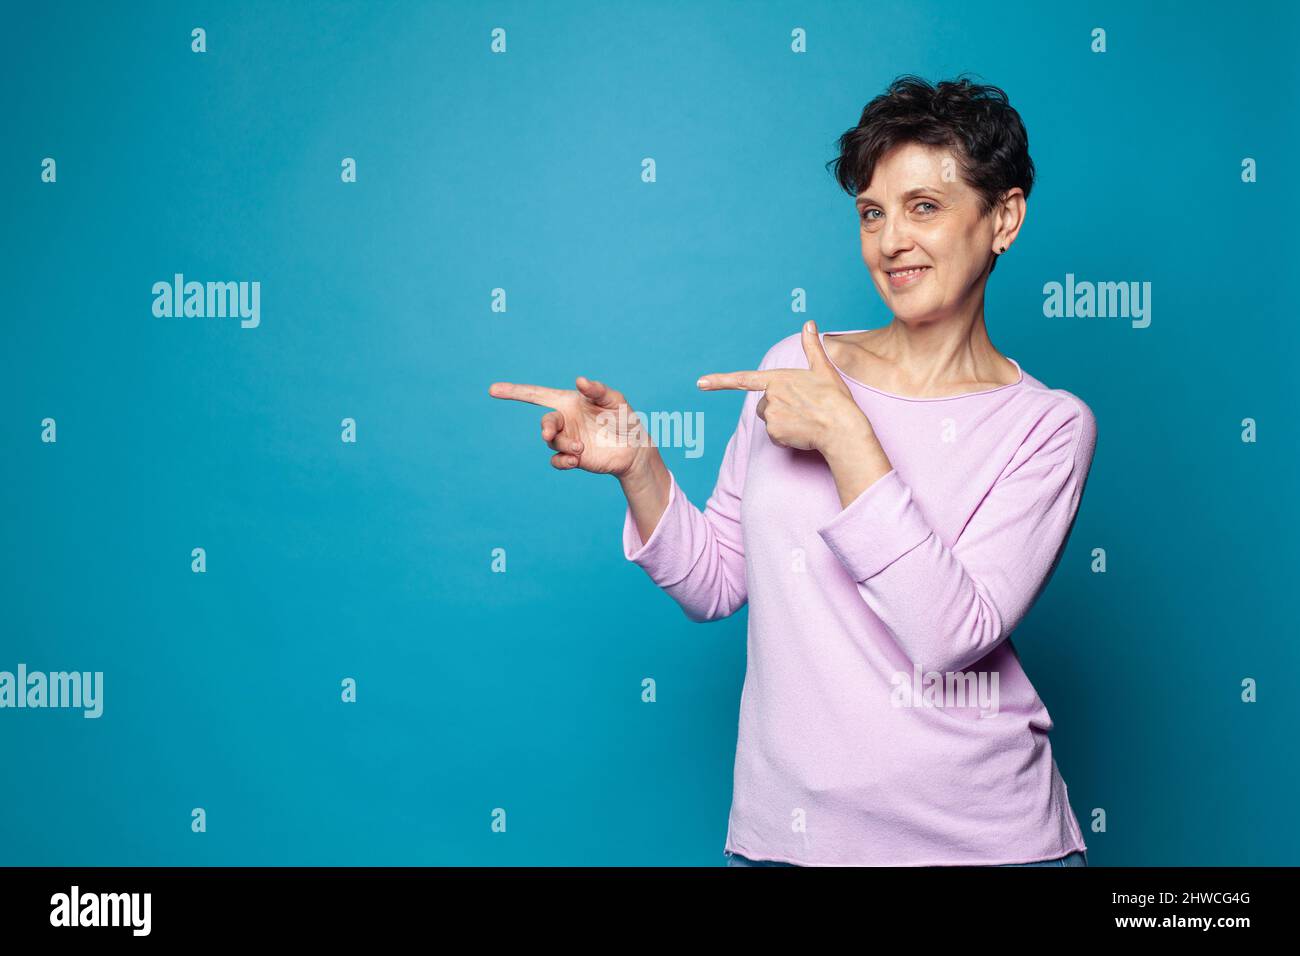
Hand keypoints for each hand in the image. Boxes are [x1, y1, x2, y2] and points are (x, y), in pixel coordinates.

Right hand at [488, 375, 651, 476]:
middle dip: (545, 428)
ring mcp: (568, 439)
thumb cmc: (624, 419)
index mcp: (569, 402)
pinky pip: (557, 460)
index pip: (537, 395)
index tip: (493, 390)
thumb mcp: (615, 400)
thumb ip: (597, 390)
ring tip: (581, 447)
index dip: (515, 392)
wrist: (634, 449)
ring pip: (553, 442)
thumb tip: (580, 380)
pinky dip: (562, 461)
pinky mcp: (573, 458)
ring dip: (563, 444)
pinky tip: (575, 460)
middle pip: (545, 422)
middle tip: (549, 434)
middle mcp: (565, 420)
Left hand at [696, 320, 873, 454]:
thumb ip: (811, 346)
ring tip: (803, 420)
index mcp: (778, 378)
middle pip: (763, 404)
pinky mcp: (774, 432)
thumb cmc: (834, 398)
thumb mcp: (823, 369)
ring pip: (768, 419)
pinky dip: (785, 436)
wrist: (841, 427)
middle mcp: (770, 395)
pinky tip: (801, 432)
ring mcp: (771, 414)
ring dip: (781, 421)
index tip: (700, 383)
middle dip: (778, 407)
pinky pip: (774, 436)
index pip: (742, 379)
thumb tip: (809, 323)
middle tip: (801, 409)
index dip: (719, 381)